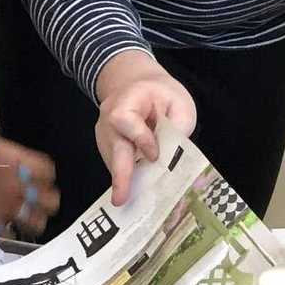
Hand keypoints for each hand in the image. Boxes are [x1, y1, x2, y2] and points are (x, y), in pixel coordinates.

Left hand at [0, 125, 58, 237]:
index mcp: (13, 161)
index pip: (44, 168)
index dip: (45, 174)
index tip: (35, 177)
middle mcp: (15, 184)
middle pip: (49, 197)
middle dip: (47, 201)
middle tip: (31, 201)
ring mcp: (4, 204)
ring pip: (34, 219)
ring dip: (33, 221)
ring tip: (19, 218)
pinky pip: (7, 232)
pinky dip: (7, 233)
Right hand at [95, 50, 197, 205]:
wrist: (138, 85)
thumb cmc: (162, 95)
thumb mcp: (179, 103)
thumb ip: (178, 126)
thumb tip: (173, 156)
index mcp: (128, 98)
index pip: (126, 120)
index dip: (140, 139)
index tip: (154, 156)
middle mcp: (109, 116)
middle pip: (113, 146)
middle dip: (119, 174)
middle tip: (120, 198)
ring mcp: (105, 133)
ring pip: (114, 159)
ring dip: (124, 179)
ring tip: (130, 199)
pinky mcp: (106, 146)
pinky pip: (115, 163)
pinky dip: (125, 177)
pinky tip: (133, 189)